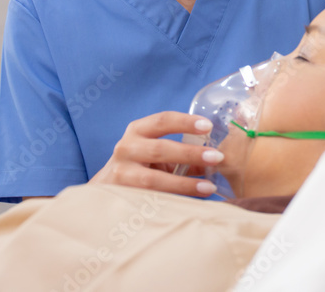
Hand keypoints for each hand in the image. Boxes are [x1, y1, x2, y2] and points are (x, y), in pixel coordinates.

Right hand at [90, 112, 222, 196]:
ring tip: (208, 187)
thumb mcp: (158, 154)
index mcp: (138, 130)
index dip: (185, 122)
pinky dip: (170, 201)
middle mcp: (126, 148)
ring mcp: (120, 173)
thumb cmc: (140, 166)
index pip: (162, 120)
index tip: (208, 126)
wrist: (106, 189)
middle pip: (160, 149)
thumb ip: (186, 156)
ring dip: (184, 183)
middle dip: (190, 153)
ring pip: (153, 179)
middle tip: (217, 157)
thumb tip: (218, 161)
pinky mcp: (120, 196)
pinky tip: (188, 204)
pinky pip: (147, 200)